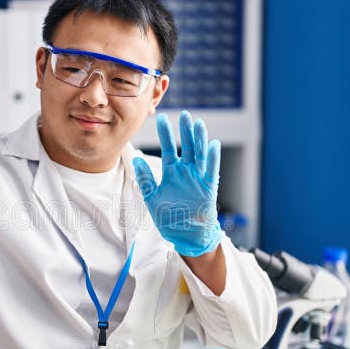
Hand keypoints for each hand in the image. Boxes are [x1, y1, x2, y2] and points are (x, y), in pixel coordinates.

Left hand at [132, 111, 222, 256]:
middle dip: (186, 130)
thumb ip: (146, 180)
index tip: (161, 118)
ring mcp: (198, 178)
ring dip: (200, 139)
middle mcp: (186, 171)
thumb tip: (136, 160)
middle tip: (184, 114)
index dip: (166, 133)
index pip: (169, 148)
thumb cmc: (170, 217)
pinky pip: (211, 170)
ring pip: (200, 154)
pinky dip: (212, 157)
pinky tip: (213, 144)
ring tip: (198, 124)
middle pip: (187, 146)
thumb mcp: (153, 198)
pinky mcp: (208, 187)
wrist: (186, 234)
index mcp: (172, 172)